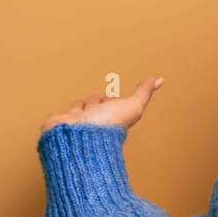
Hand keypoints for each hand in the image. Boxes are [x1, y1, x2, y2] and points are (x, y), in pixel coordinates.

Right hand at [40, 75, 164, 133]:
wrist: (79, 136)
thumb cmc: (106, 126)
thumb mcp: (133, 106)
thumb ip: (143, 93)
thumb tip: (159, 80)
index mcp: (110, 115)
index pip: (110, 102)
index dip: (112, 99)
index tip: (114, 98)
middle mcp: (93, 119)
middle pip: (93, 104)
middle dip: (95, 102)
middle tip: (97, 102)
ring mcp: (76, 122)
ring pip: (77, 109)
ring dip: (78, 107)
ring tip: (80, 108)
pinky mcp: (59, 124)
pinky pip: (58, 118)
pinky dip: (58, 117)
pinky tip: (58, 119)